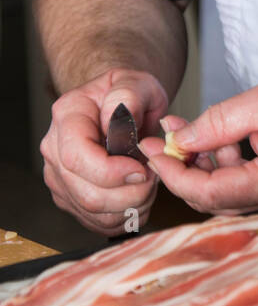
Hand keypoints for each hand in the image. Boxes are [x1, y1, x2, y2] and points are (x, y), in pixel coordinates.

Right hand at [40, 68, 167, 235]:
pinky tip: (139, 195)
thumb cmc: (128, 95)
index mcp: (67, 116)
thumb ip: (129, 96)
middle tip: (155, 176)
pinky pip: (98, 222)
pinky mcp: (71, 198)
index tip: (143, 168)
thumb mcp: (136, 83)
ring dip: (132, 205)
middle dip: (131, 193)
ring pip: (94, 213)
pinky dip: (126, 216)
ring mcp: (60, 177)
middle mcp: (55, 149)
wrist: (120, 106)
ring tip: (150, 183)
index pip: (78, 158)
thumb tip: (122, 120)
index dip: (113, 173)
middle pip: (87, 193)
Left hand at [138, 77, 257, 212]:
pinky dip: (222, 159)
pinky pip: (241, 180)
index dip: (173, 174)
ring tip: (188, 125)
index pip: (206, 194)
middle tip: (162, 137)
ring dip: (202, 159)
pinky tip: (216, 133)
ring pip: (224, 188)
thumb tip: (180, 140)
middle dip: (182, 166)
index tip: (152, 151)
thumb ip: (219, 122)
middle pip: (211, 197)